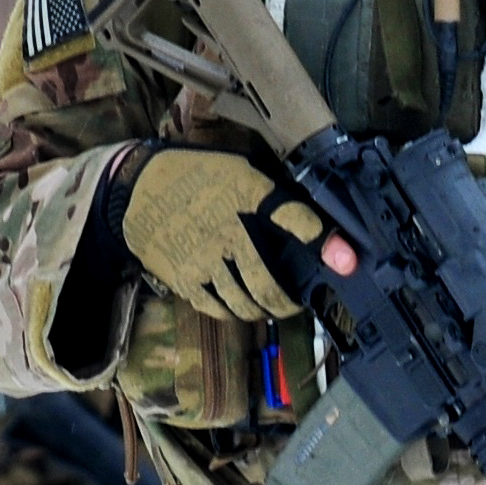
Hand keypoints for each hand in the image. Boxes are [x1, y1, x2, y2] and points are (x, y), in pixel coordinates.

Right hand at [119, 147, 341, 322]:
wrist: (137, 187)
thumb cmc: (197, 176)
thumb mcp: (241, 173)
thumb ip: (276, 199)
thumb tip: (314, 224)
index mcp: (247, 199)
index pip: (296, 220)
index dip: (327, 243)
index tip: (348, 263)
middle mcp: (229, 234)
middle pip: (269, 285)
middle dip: (289, 301)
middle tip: (297, 302)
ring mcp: (205, 262)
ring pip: (244, 303)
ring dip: (263, 310)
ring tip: (271, 306)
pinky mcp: (184, 279)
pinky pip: (217, 308)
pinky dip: (233, 311)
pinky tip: (239, 304)